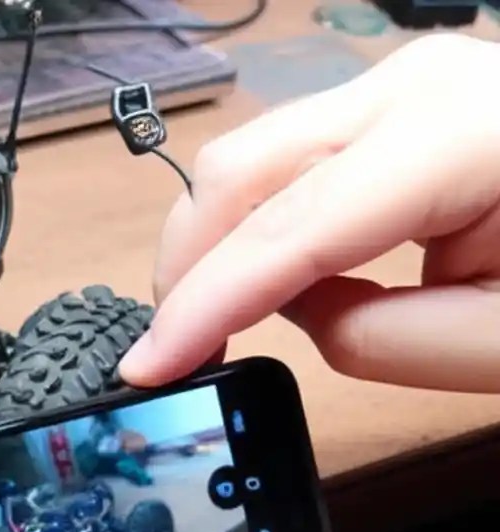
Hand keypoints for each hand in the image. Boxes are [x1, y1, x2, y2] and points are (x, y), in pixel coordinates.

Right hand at [117, 33, 499, 391]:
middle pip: (241, 169)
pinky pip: (290, 160)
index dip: (204, 303)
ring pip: (252, 160)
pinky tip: (271, 275)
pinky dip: (258, 223)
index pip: (292, 227)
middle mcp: (413, 88)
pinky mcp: (395, 102)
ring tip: (226, 318)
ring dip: (219, 245)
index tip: (149, 366)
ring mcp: (400, 85)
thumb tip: (290, 306)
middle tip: (178, 346)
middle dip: (187, 265)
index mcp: (461, 137)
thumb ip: (379, 340)